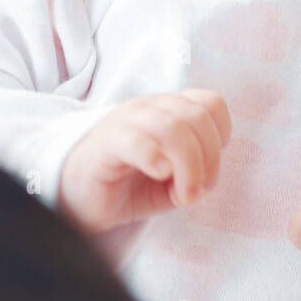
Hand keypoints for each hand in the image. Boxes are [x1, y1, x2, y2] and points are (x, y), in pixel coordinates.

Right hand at [58, 88, 230, 232]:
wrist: (80, 198)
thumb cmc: (130, 184)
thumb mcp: (173, 183)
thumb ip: (195, 176)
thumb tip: (204, 182)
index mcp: (170, 110)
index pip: (210, 103)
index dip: (220, 136)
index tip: (209, 169)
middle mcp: (150, 108)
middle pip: (197, 116)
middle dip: (209, 159)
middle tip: (197, 191)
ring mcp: (127, 121)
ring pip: (173, 127)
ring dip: (189, 166)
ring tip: (182, 195)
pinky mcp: (106, 142)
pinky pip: (135, 140)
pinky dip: (155, 157)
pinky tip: (160, 174)